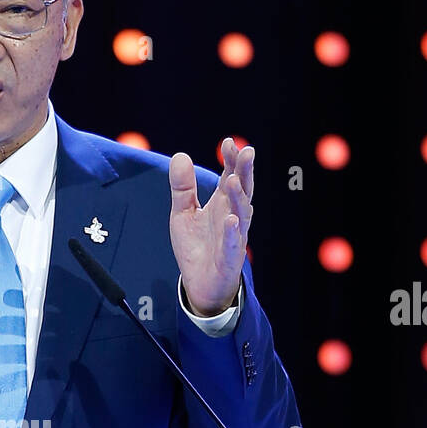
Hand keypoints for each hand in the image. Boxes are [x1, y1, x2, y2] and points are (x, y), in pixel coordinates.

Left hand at [168, 137, 252, 316]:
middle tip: (246, 152)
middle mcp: (231, 216)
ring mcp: (233, 237)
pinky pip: (233, 244)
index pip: (230, 176)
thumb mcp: (183, 213)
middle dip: (244, 171)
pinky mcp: (229, 258)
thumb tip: (180, 156)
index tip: (229, 142)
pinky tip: (230, 220)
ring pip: (241, 214)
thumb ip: (183, 188)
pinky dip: (232, 232)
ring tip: (232, 181)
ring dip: (237, 197)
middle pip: (242, 190)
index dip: (231, 160)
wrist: (201, 284)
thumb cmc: (197, 247)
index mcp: (222, 204)